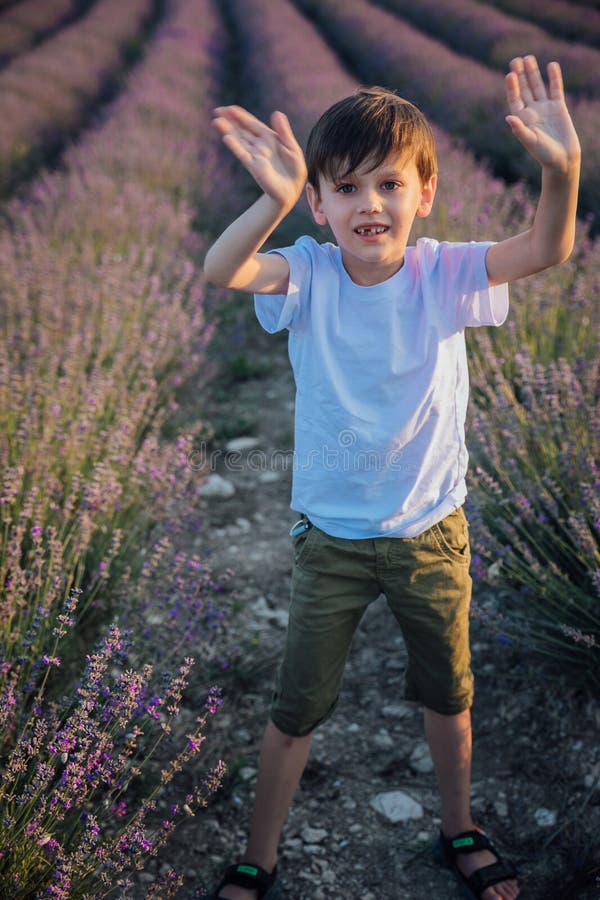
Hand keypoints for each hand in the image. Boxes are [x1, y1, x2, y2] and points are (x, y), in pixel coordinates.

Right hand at [213, 105, 306, 209]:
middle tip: (217, 111)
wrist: (292, 190)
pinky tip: (227, 138)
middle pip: (241, 130)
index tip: (229, 109)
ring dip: (228, 131)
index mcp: (268, 138)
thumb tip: (276, 113)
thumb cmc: (293, 169)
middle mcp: (259, 145)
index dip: (240, 116)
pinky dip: (235, 146)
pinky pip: (243, 154)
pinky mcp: (254, 167)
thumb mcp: (292, 147)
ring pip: (239, 140)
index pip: (251, 123)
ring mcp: (255, 156)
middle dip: (230, 121)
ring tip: (216, 122)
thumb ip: (284, 131)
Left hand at [505, 55, 579, 173]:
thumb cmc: (544, 155)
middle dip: (520, 75)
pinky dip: (554, 77)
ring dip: (533, 73)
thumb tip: (508, 118)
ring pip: (538, 86)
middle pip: (524, 89)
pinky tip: (551, 65)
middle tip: (516, 59)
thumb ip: (519, 130)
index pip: (515, 100)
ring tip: (528, 58)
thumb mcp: (530, 142)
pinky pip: (555, 89)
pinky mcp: (558, 107)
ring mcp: (545, 108)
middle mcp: (532, 112)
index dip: (512, 87)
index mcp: (522, 120)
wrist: (562, 159)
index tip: (510, 74)